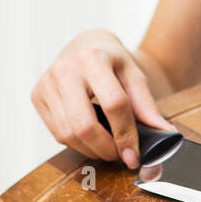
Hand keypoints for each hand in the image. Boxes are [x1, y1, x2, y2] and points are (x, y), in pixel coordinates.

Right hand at [31, 29, 173, 168]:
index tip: (134, 156)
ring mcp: (47, 82)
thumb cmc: (112, 63)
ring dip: (91, 150)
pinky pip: (57, 133)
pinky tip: (88, 137)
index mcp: (93, 59)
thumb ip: (147, 107)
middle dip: (105, 148)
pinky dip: (76, 143)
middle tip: (119, 155)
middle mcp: (65, 69)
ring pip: (68, 134)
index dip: (126, 135)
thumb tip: (164, 135)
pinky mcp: (37, 95)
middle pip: (84, 125)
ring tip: (106, 147)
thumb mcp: (134, 77)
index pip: (113, 105)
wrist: (85, 45)